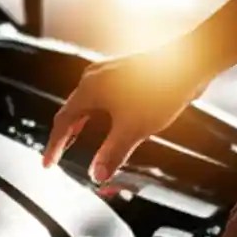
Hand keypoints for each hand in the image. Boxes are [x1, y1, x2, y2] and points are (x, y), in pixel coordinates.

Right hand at [42, 39, 209, 182]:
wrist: (188, 62)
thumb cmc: (161, 88)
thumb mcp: (133, 129)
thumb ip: (112, 154)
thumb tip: (97, 174)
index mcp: (89, 89)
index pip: (62, 122)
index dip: (54, 146)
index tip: (49, 163)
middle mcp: (94, 77)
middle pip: (72, 110)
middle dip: (66, 135)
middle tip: (60, 154)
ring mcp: (109, 71)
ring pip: (87, 101)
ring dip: (82, 123)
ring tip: (80, 140)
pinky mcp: (124, 71)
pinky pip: (101, 94)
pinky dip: (97, 112)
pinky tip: (109, 120)